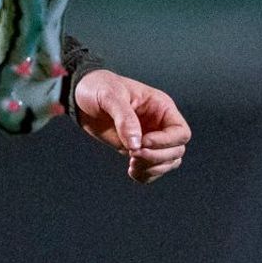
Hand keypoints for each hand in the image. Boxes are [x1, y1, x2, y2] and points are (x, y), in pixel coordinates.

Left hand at [71, 68, 190, 183]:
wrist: (80, 97)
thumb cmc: (98, 87)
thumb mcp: (110, 96)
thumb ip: (124, 118)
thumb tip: (136, 144)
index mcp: (161, 107)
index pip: (181, 132)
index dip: (166, 142)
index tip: (143, 142)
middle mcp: (160, 124)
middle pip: (177, 151)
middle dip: (157, 157)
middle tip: (132, 154)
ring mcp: (150, 139)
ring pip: (168, 163)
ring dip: (152, 168)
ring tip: (131, 164)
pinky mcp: (137, 150)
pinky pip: (152, 169)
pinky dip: (145, 175)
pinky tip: (131, 170)